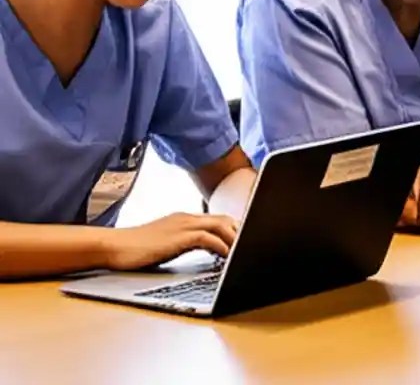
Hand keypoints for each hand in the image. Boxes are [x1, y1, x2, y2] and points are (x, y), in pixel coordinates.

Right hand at [103, 213, 237, 270]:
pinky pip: (207, 237)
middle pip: (226, 219)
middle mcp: (187, 218)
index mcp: (186, 219)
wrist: (112, 247)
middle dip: (241, 233)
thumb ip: (188, 243)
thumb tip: (209, 252)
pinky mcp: (178, 236)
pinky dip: (221, 246)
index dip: (236, 230)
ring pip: (221, 225)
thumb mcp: (168, 243)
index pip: (219, 219)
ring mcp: (183, 225)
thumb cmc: (137, 249)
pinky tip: (227, 258)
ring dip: (235, 240)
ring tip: (244, 254)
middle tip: (252, 249)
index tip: (247, 243)